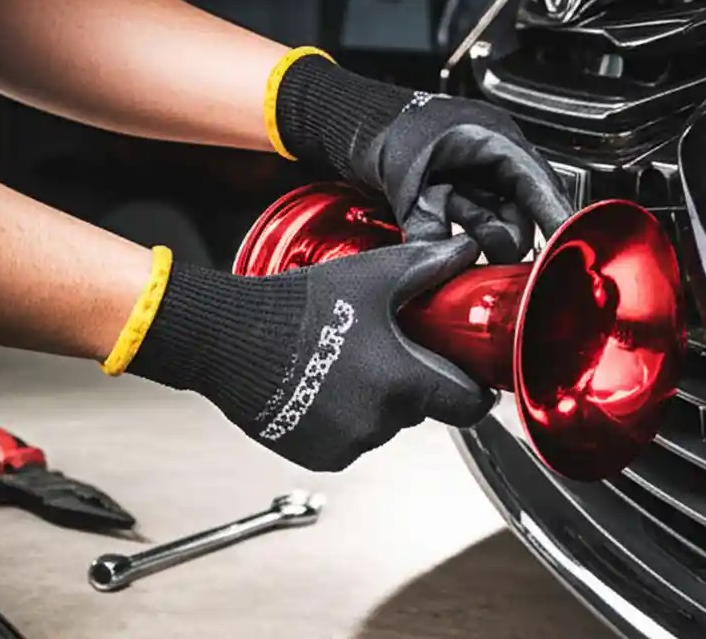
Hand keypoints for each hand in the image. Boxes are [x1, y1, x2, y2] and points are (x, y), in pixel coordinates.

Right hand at [129, 235, 493, 470]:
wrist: (232, 338)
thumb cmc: (301, 308)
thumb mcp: (374, 276)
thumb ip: (429, 266)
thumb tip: (466, 249)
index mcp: (404, 383)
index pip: (467, 406)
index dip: (474, 393)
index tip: (472, 383)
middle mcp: (380, 423)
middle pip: (419, 409)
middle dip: (410, 383)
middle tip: (386, 350)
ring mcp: (348, 444)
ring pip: (382, 424)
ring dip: (375, 401)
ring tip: (346, 364)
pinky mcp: (318, 456)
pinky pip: (348, 440)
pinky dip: (343, 419)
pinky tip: (324, 387)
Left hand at [273, 55, 573, 262]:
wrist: (344, 118)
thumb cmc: (377, 125)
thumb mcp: (404, 180)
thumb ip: (428, 224)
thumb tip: (443, 261)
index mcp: (491, 135)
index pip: (538, 181)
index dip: (556, 215)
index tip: (570, 244)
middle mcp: (492, 150)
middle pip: (521, 205)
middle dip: (507, 234)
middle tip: (496, 260)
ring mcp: (477, 166)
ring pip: (498, 214)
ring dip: (483, 235)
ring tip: (464, 246)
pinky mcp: (461, 182)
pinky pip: (477, 214)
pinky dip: (467, 230)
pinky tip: (452, 240)